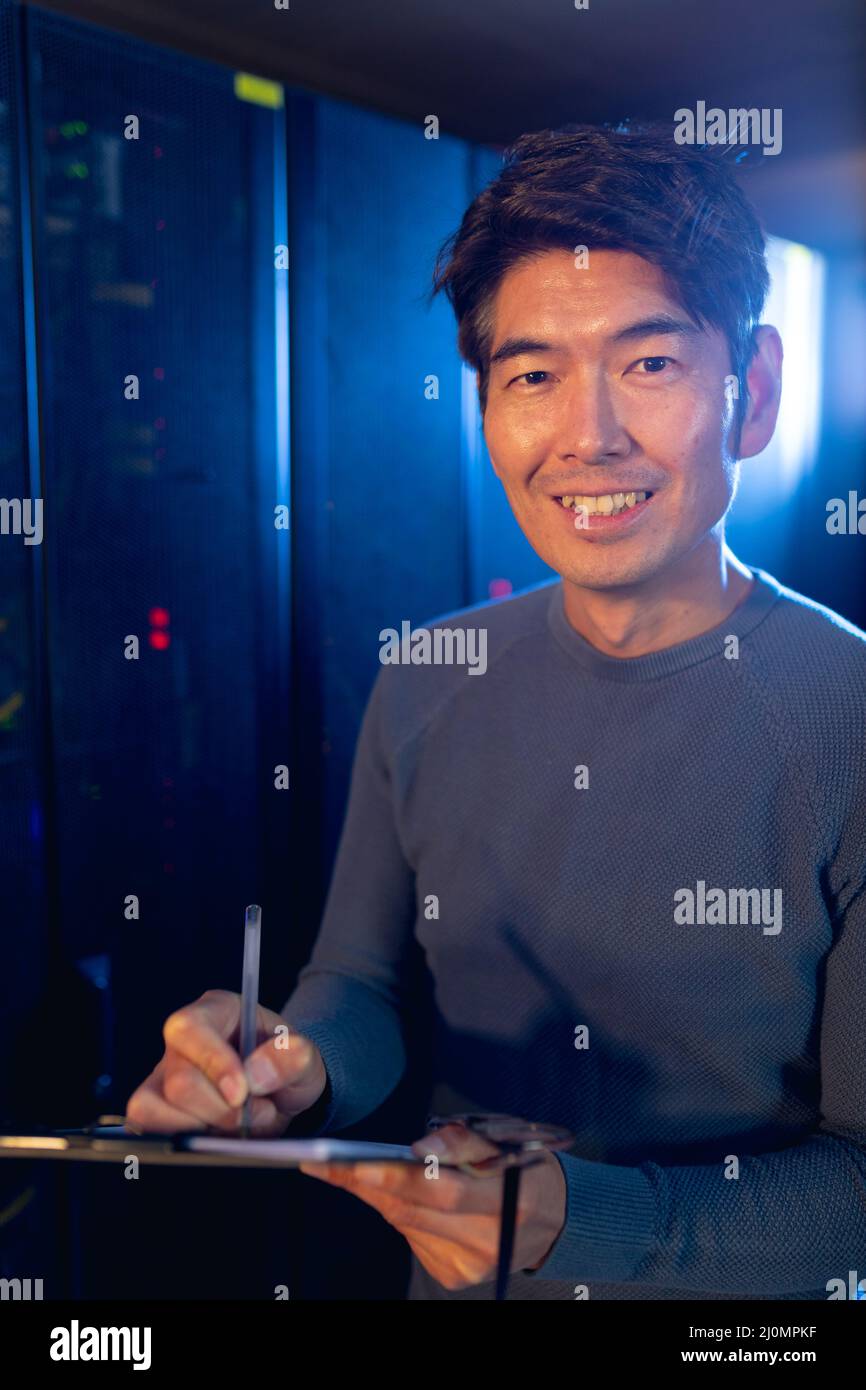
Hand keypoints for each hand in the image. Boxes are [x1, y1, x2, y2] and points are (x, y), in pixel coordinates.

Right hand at [125, 988, 327, 1135]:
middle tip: (258, 1113)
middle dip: (222, 1110)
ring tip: (236, 1127)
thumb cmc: (288, 1067)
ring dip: (199, 1129)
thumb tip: (258, 1073)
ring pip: (150, 1107)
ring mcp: (162, 1076)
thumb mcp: (307, 1058)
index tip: (242, 1093)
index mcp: (216, 1011)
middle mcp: (181, 1042)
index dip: (213, 1062)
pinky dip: (181, 1141)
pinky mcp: (155, 1109)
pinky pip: (146, 1128)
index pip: (191, 1028)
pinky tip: (215, 1138)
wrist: (282, 1095)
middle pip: (178, 1082)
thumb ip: (295, 1057)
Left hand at [300, 1119, 566, 1289]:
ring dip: (376, 1193)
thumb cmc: (526, 1168)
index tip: (348, 1163)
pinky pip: (411, 1236)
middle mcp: (487, 1241)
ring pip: (404, 1223)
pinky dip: (398, 1210)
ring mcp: (468, 1265)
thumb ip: (464, 1140)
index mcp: (509, 1200)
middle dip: (362, 1183)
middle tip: (320, 1162)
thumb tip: (421, 1148)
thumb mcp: (508, 1140)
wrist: (553, 1219)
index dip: (392, 1177)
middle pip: (411, 1211)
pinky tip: (393, 1192)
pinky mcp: (454, 1276)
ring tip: (347, 1168)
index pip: (440, 1191)